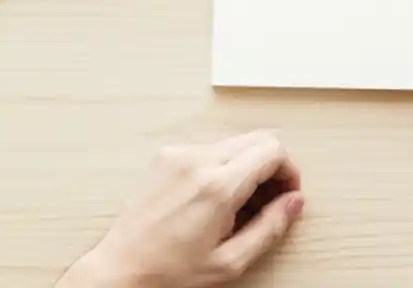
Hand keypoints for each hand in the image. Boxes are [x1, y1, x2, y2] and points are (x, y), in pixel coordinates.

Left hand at [59, 132, 303, 287]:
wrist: (120, 269)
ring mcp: (177, 155)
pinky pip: (208, 149)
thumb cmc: (166, 272)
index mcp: (216, 187)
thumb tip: (292, 204)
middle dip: (272, 166)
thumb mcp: (228, 261)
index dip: (289, 170)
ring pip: (234, 142)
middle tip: (271, 199)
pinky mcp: (164, 157)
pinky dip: (223, 166)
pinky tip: (217, 198)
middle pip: (256, 139)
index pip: (272, 150)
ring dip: (248, 166)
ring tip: (241, 205)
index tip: (289, 192)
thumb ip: (269, 228)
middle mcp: (196, 161)